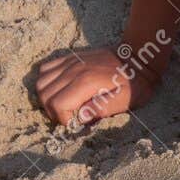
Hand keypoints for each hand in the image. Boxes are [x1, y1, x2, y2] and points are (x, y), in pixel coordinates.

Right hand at [34, 46, 154, 129]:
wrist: (138, 57)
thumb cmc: (135, 82)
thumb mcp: (126, 100)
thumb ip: (103, 109)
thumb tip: (82, 117)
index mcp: (86, 82)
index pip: (57, 104)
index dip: (62, 119)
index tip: (74, 123)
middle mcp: (74, 70)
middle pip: (44, 94)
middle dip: (52, 111)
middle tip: (67, 116)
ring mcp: (70, 62)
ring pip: (41, 81)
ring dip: (47, 97)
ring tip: (61, 105)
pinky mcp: (70, 58)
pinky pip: (46, 68)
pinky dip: (46, 81)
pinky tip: (59, 89)